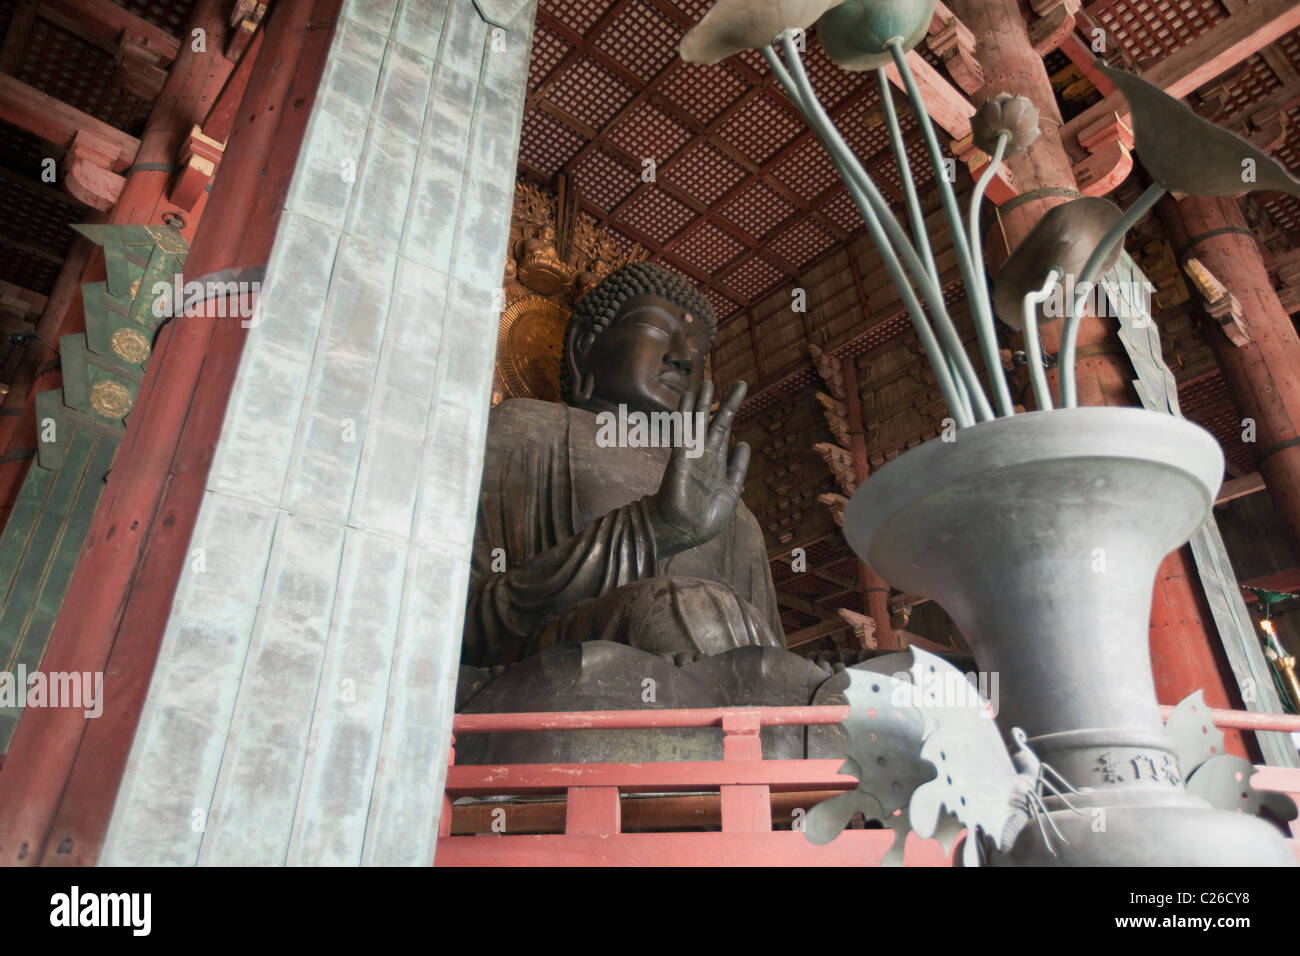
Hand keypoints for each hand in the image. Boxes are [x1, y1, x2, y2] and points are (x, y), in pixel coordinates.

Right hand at [647, 381, 750, 558]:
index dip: (730, 416)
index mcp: (717, 464)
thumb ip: (738, 468)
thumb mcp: (731, 491)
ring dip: (705, 402)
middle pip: (717, 423)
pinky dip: (686, 412)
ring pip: (700, 422)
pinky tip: (689, 396)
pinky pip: (684, 430)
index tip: (738, 397)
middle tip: (740, 383)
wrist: (685, 532)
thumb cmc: (706, 518)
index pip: (725, 434)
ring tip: (709, 382)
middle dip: (726, 404)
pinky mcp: (681, 456)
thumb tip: (744, 443)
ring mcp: (693, 454)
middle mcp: (705, 455)